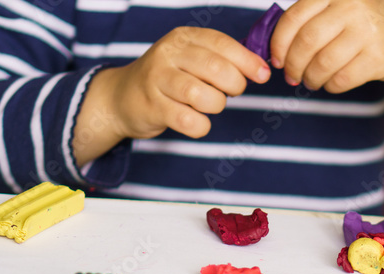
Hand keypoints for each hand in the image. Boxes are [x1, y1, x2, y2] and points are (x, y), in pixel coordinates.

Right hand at [73, 27, 269, 164]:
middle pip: (216, 69)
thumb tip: (261, 68)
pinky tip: (196, 122)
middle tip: (231, 92)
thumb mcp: (189, 58)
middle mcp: (168, 54)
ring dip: (216, 105)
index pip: (222, 44)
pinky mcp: (153, 107)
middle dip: (234, 85)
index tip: (263, 75)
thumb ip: (221, 59)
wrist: (121, 97)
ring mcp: (158, 80)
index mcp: (182, 38)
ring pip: (203, 95)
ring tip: (209, 105)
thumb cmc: (167, 79)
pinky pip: (189, 121)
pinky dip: (201, 126)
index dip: (247, 61)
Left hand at [269, 0, 383, 98]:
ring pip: (322, 64)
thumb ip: (311, 20)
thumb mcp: (339, 9)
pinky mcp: (378, 57)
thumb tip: (275, 50)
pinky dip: (330, 86)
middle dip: (293, 65)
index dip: (279, 43)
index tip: (276, 59)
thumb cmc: (365, 23)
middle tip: (291, 75)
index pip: (294, 18)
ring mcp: (367, 32)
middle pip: (306, 42)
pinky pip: (341, 79)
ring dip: (310, 78)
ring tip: (311, 81)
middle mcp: (352, 8)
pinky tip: (330, 83)